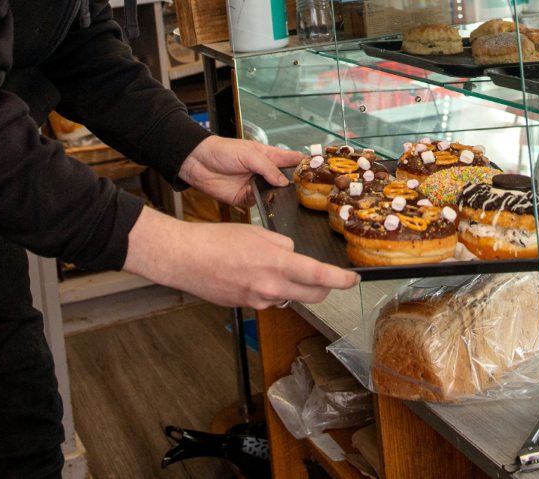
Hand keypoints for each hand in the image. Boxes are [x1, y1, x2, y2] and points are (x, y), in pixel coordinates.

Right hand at [124, 208, 358, 308]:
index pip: (320, 277)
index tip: (353, 279)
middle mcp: (272, 288)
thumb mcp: (257, 232)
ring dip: (293, 286)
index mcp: (277, 264)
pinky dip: (270, 289)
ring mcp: (259, 301)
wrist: (186, 259)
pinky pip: (268, 299)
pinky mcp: (246, 307)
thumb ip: (282, 244)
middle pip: (313, 295)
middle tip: (327, 278)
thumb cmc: (217, 240)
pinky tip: (252, 275)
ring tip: (272, 267)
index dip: (341, 280)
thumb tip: (292, 253)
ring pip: (289, 297)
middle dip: (324, 288)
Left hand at [178, 135, 300, 206]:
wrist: (197, 163)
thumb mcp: (248, 154)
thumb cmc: (223, 151)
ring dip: (282, 198)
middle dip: (297, 187)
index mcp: (269, 156)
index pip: (292, 160)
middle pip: (287, 181)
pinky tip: (272, 206)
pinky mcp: (246, 199)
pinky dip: (266, 205)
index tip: (322, 171)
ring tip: (294, 203)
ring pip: (276, 195)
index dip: (306, 164)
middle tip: (312, 194)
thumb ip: (267, 167)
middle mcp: (265, 172)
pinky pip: (261, 204)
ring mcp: (256, 186)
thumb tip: (284, 183)